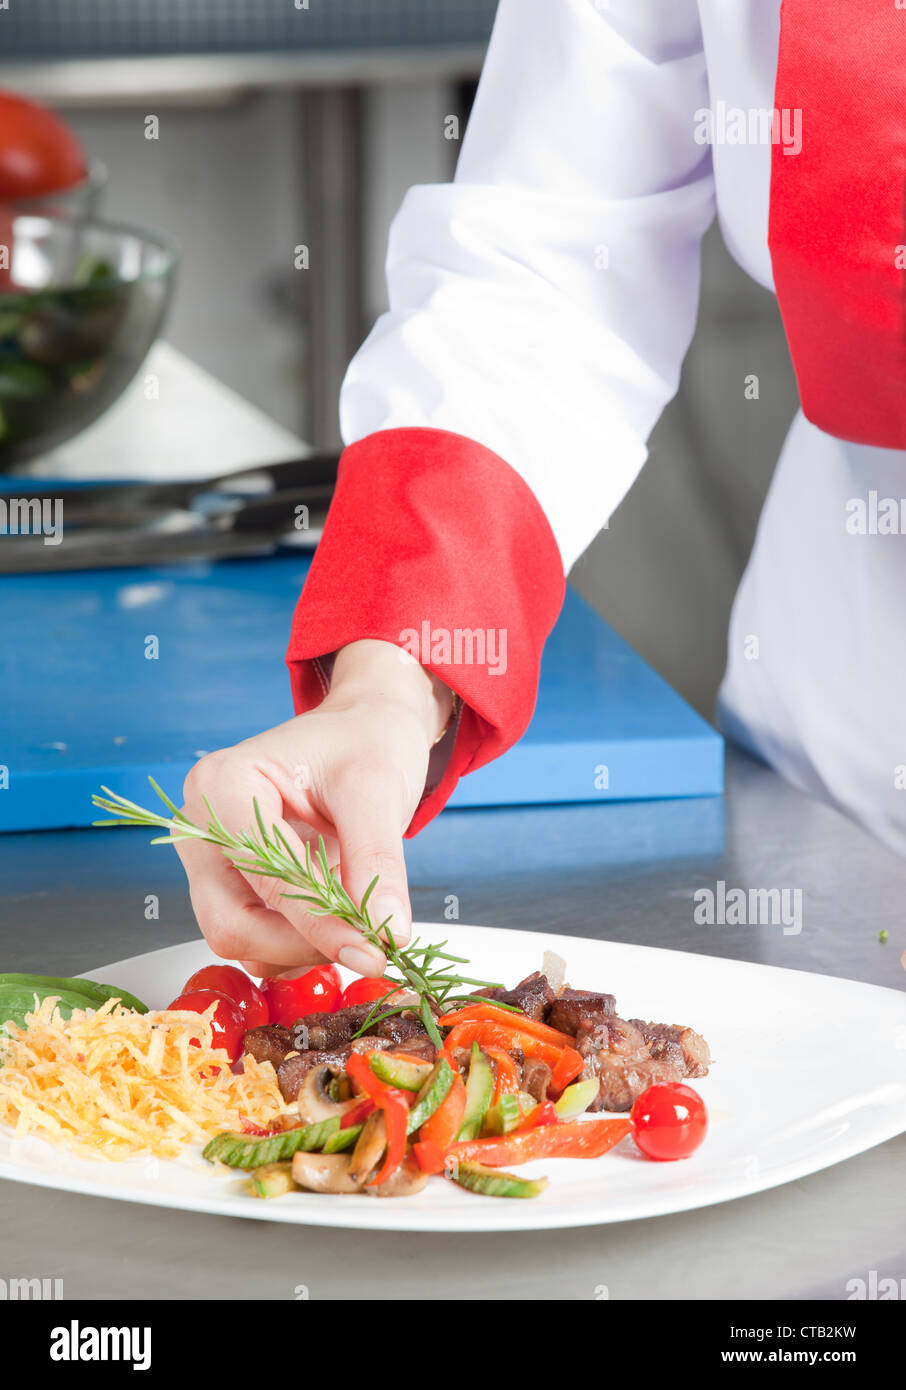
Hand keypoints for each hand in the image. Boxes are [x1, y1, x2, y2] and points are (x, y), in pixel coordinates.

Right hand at [174, 640, 452, 978]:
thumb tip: (385, 931)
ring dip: (303, 948)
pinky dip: (301, 943)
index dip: (316, 920)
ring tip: (356, 916)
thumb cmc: (364, 742)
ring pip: (242, 940)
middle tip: (366, 943)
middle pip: (230, 924)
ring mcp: (213, 861)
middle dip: (301, 944)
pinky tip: (338, 915)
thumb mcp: (378, 790)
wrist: (367, 730)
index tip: (372, 949)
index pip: (260, 876)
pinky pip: (257, 939)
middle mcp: (202, 827)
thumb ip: (377, 862)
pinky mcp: (234, 884)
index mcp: (222, 785)